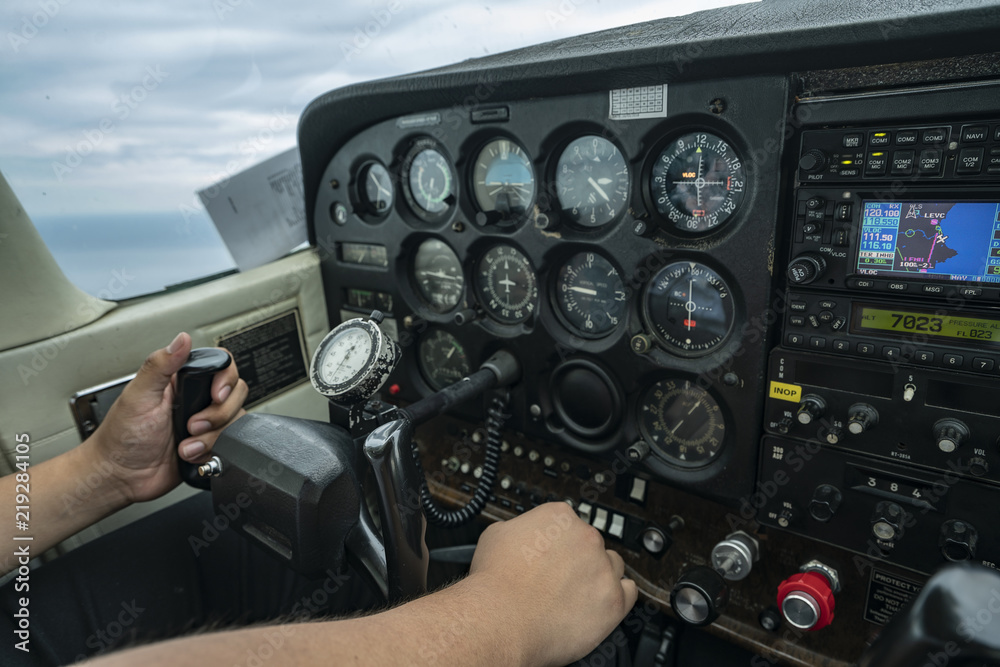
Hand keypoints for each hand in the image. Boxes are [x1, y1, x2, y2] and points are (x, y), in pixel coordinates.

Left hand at [88, 332, 247, 503]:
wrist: (120, 477)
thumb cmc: (121, 437)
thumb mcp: (138, 396)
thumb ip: (160, 365)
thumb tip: (182, 339)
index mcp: (181, 382)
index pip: (221, 366)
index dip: (226, 379)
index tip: (216, 395)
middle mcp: (196, 400)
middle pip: (234, 394)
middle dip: (217, 415)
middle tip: (192, 424)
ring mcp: (204, 424)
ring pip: (234, 421)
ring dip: (211, 437)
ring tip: (186, 445)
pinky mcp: (208, 446)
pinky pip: (229, 444)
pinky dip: (212, 452)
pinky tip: (192, 455)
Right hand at [468, 502, 637, 665]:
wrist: (500, 620)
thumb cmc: (495, 584)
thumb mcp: (495, 536)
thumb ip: (517, 529)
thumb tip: (519, 532)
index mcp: (559, 517)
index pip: (570, 523)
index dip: (560, 542)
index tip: (555, 554)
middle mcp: (585, 537)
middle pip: (592, 543)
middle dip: (579, 560)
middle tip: (561, 578)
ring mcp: (602, 568)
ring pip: (614, 565)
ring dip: (600, 576)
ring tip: (580, 594)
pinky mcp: (614, 600)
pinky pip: (629, 592)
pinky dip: (617, 597)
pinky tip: (600, 604)